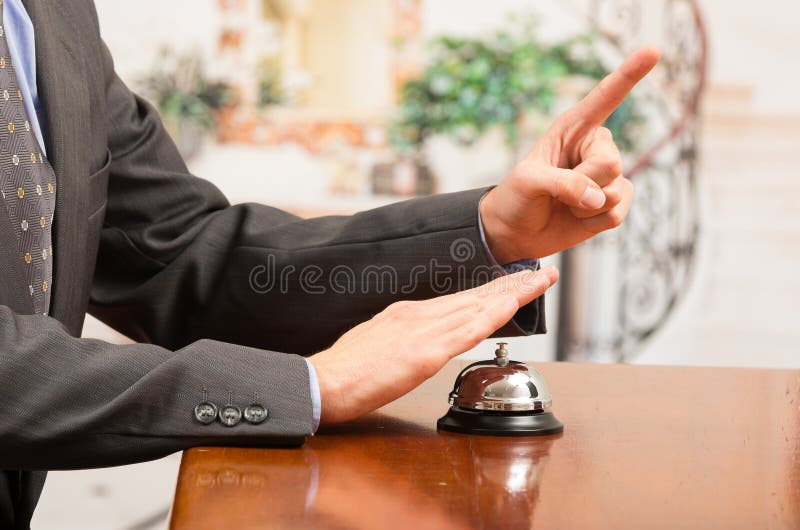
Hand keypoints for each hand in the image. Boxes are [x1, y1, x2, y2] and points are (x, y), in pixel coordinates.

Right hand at [309, 267, 558, 423]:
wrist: (322, 381)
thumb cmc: (345, 369)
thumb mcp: (377, 343)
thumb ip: (405, 338)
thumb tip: (422, 340)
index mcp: (408, 312)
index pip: (460, 298)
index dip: (492, 290)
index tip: (516, 282)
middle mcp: (419, 313)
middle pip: (476, 296)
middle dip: (513, 284)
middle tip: (544, 271)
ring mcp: (423, 330)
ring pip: (478, 306)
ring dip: (513, 293)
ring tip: (541, 280)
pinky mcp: (424, 352)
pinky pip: (466, 330)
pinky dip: (492, 315)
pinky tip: (512, 306)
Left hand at [480, 47, 660, 262]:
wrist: (516, 232)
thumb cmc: (517, 197)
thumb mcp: (529, 182)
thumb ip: (563, 184)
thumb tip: (598, 198)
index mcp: (573, 127)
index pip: (605, 98)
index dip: (629, 75)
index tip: (653, 51)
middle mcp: (595, 146)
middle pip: (610, 162)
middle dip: (582, 183)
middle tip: (558, 190)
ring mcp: (608, 175)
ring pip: (614, 191)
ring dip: (584, 206)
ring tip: (564, 203)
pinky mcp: (615, 201)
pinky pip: (616, 213)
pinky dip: (593, 222)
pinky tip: (577, 215)